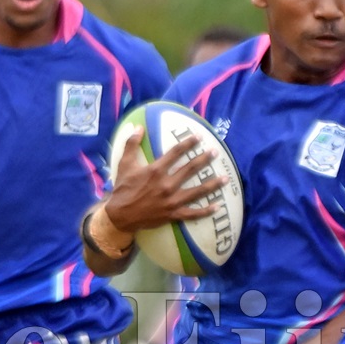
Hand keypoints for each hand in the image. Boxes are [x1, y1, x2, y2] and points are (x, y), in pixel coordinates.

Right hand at [103, 135, 218, 233]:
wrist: (119, 216)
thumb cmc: (122, 189)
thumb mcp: (124, 164)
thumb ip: (131, 144)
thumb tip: (138, 127)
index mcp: (156, 170)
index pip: (176, 153)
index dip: (188, 143)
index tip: (198, 137)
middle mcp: (166, 184)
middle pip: (190, 169)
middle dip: (204, 159)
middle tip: (215, 152)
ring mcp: (171, 201)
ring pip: (197, 191)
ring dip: (212, 184)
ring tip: (225, 178)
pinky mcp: (172, 214)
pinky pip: (192, 213)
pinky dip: (205, 211)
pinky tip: (217, 206)